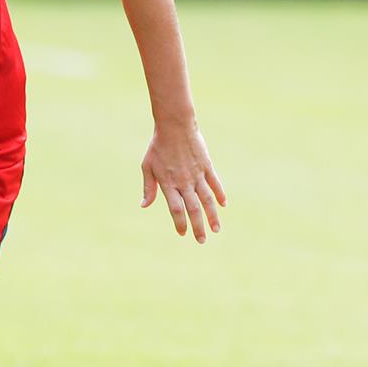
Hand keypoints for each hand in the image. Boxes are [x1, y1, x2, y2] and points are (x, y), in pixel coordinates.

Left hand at [140, 122, 226, 242]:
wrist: (175, 125)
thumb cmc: (158, 146)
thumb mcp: (147, 166)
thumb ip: (148, 187)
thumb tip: (144, 205)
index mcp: (168, 183)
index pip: (176, 209)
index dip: (180, 223)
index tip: (183, 233)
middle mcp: (184, 182)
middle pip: (193, 209)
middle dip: (198, 227)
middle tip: (202, 241)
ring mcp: (197, 174)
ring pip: (207, 200)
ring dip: (212, 216)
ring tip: (216, 230)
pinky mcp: (207, 166)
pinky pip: (216, 183)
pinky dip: (220, 195)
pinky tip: (223, 205)